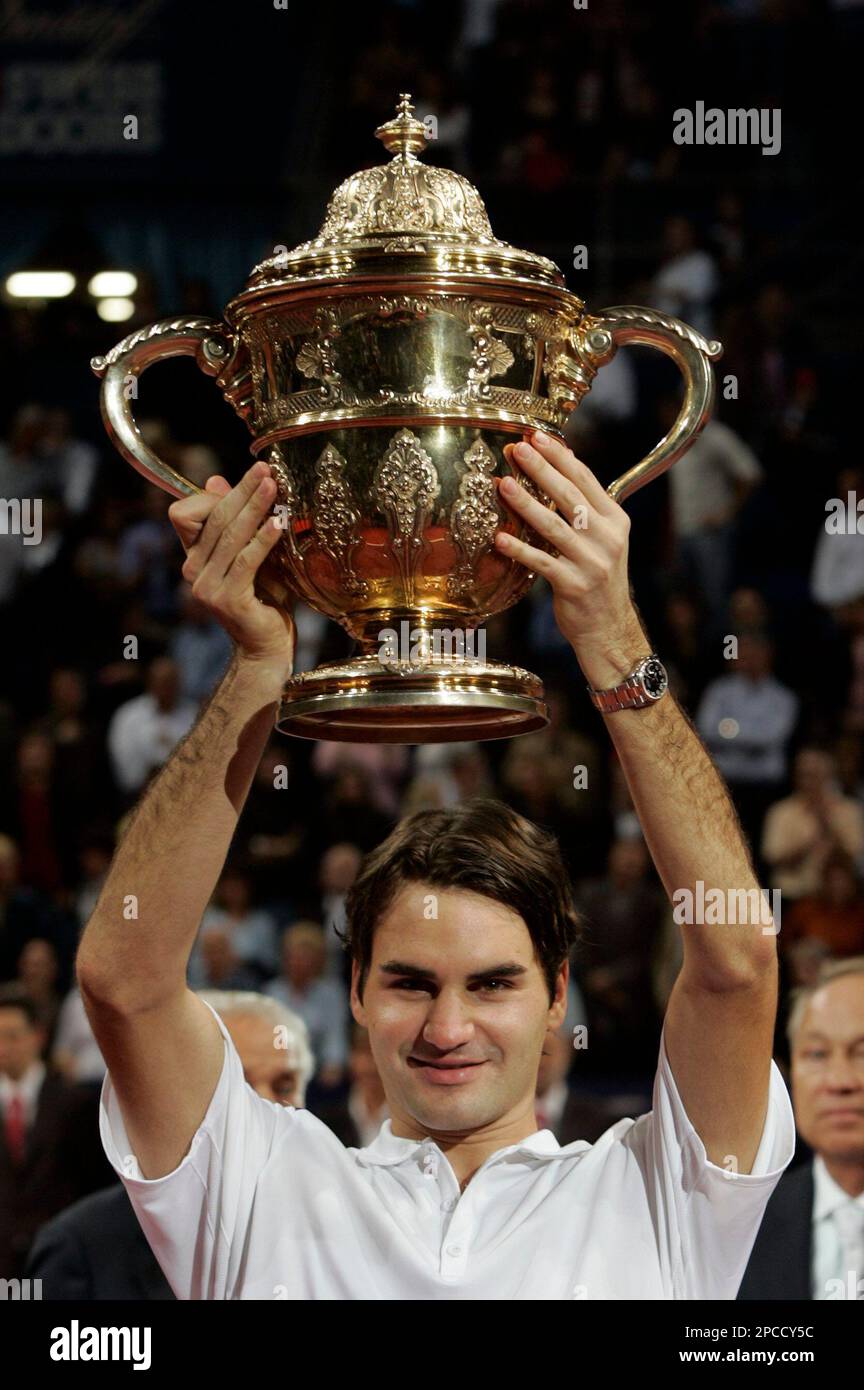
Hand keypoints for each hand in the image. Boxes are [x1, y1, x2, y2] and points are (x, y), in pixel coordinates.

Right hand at [167, 461, 295, 678]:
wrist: (267, 648)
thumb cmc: (266, 600)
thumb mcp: (254, 554)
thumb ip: (239, 523)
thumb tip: (216, 479)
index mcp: (194, 556)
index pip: (187, 512)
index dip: (215, 494)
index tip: (252, 476)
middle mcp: (193, 570)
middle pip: (214, 517)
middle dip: (242, 490)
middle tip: (265, 469)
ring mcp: (206, 586)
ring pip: (229, 535)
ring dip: (254, 507)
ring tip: (274, 487)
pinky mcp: (226, 599)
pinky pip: (245, 560)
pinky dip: (262, 539)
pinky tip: (278, 523)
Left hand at [494, 431, 642, 680]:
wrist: (608, 626)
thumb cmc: (597, 577)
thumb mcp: (603, 538)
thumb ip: (586, 506)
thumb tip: (564, 463)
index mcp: (615, 520)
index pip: (586, 479)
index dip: (560, 456)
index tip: (537, 437)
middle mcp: (607, 538)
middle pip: (569, 496)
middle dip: (542, 470)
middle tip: (517, 449)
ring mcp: (592, 562)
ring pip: (554, 526)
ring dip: (526, 504)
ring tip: (503, 484)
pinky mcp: (574, 585)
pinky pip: (542, 562)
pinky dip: (520, 550)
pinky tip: (500, 538)